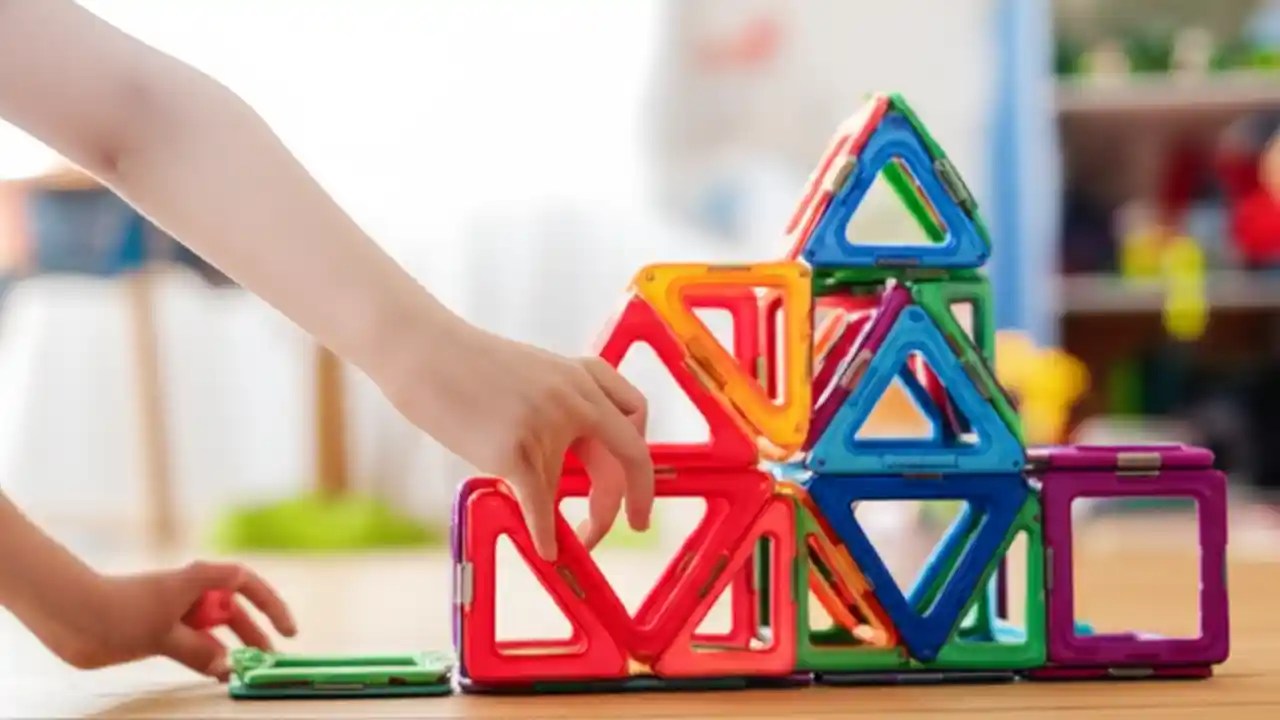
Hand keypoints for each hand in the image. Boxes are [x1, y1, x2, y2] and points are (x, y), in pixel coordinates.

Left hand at [23, 561, 294, 680]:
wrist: (69, 614)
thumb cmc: (119, 611)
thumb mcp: (165, 633)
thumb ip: (199, 651)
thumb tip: (226, 666)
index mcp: (197, 579)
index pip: (246, 583)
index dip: (271, 604)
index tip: (287, 629)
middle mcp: (190, 593)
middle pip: (233, 610)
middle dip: (253, 633)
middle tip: (268, 659)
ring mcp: (175, 612)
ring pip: (213, 630)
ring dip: (228, 649)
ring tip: (242, 671)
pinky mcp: (159, 631)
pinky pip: (192, 644)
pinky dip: (205, 657)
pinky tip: (214, 673)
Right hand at [378, 315, 653, 560]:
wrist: (422, 351)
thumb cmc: (465, 365)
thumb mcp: (532, 373)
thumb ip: (562, 407)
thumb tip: (578, 460)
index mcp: (580, 374)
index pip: (636, 413)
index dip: (642, 451)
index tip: (638, 480)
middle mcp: (574, 397)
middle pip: (627, 455)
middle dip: (635, 497)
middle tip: (636, 524)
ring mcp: (547, 423)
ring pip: (572, 487)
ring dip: (580, 522)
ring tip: (571, 539)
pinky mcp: (515, 450)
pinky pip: (541, 505)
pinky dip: (545, 535)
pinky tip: (547, 550)